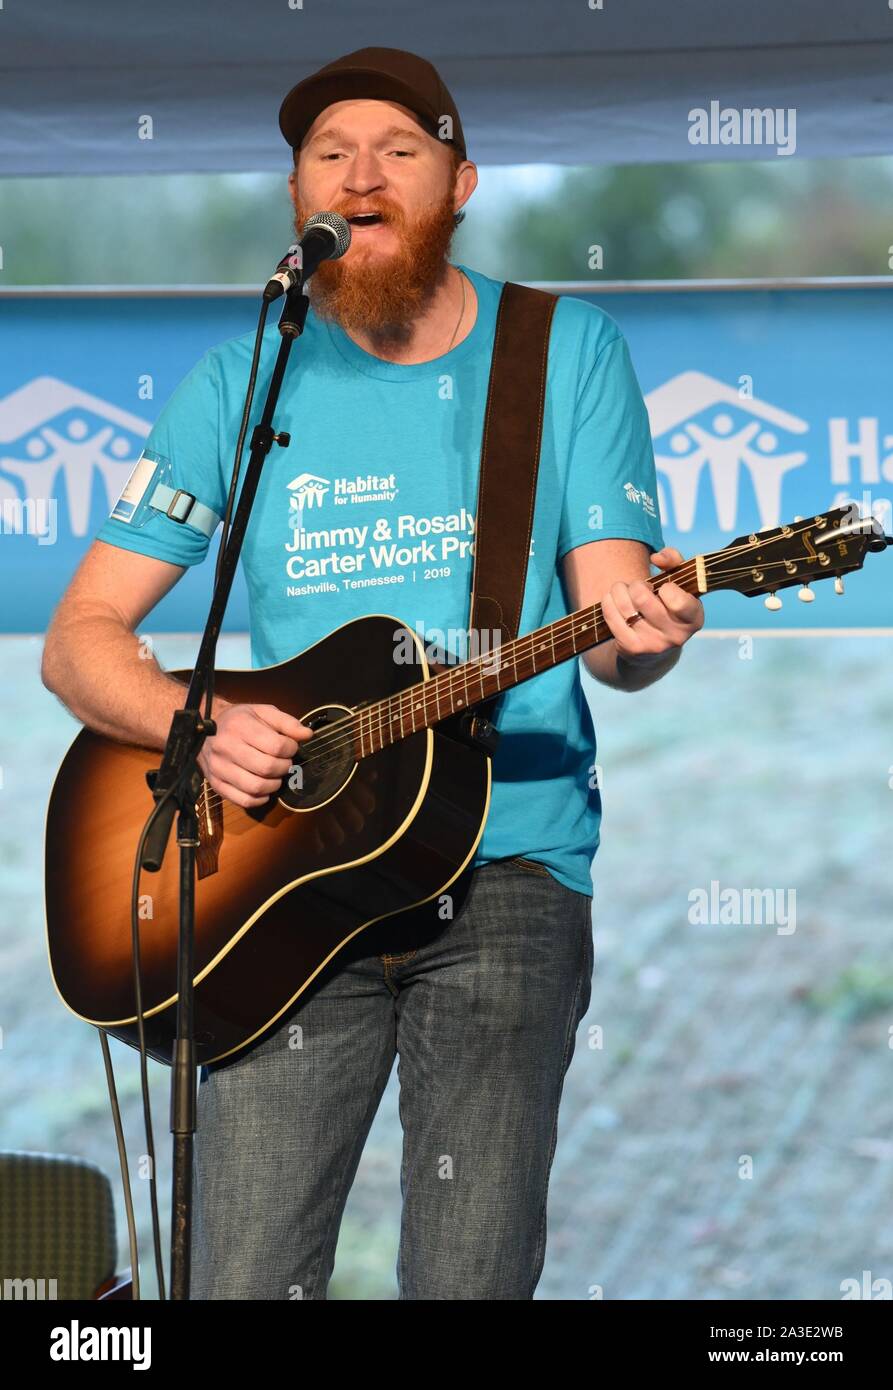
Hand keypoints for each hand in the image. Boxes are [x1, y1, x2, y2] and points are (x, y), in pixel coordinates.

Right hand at [197, 702, 313, 807]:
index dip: (291, 748)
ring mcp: (219, 768)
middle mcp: (226, 748)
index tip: (290, 747)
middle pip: (267, 768)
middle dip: (284, 767)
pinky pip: (243, 800)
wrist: (203, 728)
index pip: (276, 746)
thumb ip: (287, 722)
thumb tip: (307, 735)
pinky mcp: (215, 784)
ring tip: (275, 776)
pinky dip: (259, 799)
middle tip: (284, 762)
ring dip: (274, 785)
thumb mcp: (263, 712)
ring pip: (256, 787)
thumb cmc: (238, 720)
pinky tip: (264, 790)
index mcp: (240, 726)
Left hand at [601, 546, 704, 665]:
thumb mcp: (679, 584)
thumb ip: (674, 562)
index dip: (667, 588)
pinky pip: (612, 617)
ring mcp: (653, 645)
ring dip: (619, 590)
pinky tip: (611, 600)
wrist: (654, 650)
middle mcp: (676, 636)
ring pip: (624, 606)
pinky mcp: (632, 649)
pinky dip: (608, 602)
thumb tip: (656, 557)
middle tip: (637, 586)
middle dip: (636, 585)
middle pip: (642, 599)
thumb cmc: (667, 606)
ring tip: (622, 589)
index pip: (679, 602)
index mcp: (694, 619)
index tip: (664, 587)